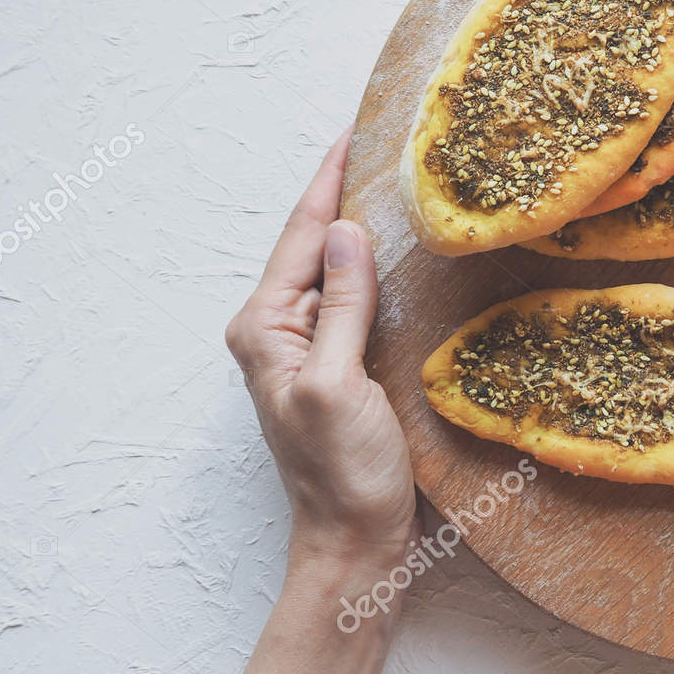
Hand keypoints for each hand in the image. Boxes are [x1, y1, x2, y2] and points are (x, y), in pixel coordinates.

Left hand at [223, 130, 416, 577]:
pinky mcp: (343, 367)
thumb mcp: (339, 384)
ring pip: (340, 272)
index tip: (355, 130)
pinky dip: (381, 272)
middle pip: (318, 246)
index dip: (331, 181)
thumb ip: (341, 308)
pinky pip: (360, 303)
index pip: (303, 236)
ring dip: (368, 231)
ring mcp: (311, 350)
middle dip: (349, 195)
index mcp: (266, 328)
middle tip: (389, 143)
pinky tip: (407, 255)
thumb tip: (348, 233)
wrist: (356, 543)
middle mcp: (280, 331)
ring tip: (401, 182)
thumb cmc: (344, 475)